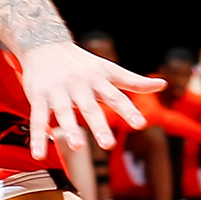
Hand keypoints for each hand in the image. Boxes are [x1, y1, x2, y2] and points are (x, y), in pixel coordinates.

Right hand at [16, 43, 163, 158]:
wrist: (43, 44)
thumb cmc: (82, 62)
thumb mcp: (109, 69)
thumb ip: (134, 82)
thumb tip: (163, 84)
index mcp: (98, 80)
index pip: (116, 97)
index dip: (129, 110)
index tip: (141, 124)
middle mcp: (78, 86)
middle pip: (90, 107)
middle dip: (99, 126)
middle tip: (109, 145)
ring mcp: (57, 92)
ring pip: (63, 112)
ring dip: (70, 130)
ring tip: (78, 147)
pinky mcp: (38, 97)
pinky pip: (38, 119)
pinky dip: (38, 137)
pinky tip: (39, 155)